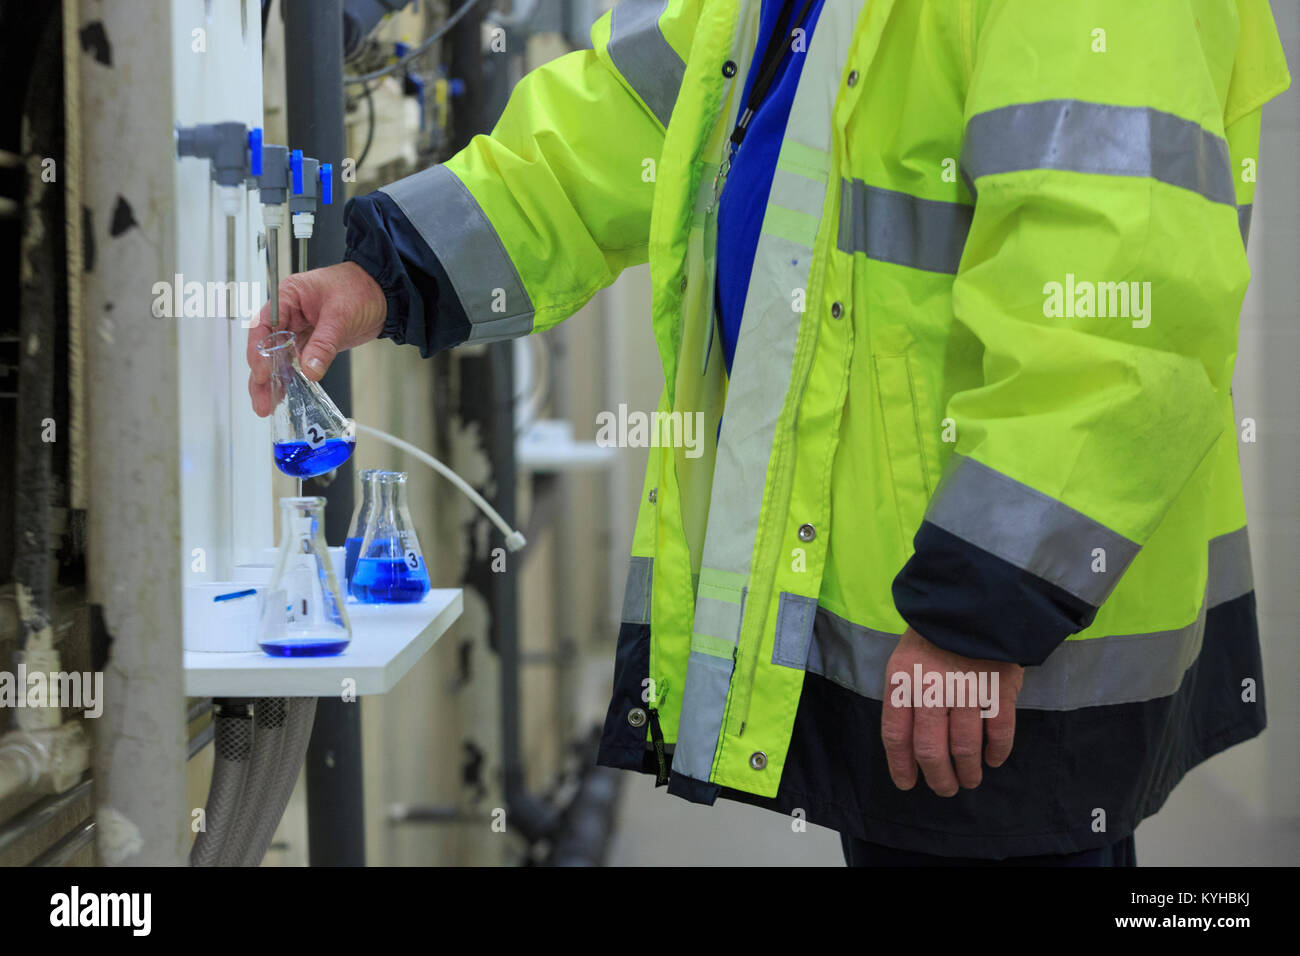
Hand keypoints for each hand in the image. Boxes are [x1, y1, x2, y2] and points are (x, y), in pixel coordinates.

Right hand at [246, 261, 387, 416]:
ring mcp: (299, 330)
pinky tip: (285, 394)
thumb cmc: (360, 289)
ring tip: (266, 405)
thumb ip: (324, 344)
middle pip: (267, 347)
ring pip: (279, 358)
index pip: (264, 326)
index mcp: (289, 297)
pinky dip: (290, 378)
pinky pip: (296, 362)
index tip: (262, 373)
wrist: (383, 294)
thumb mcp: (341, 316)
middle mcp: (289, 314)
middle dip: (262, 375)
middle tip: (262, 399)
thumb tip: (310, 369)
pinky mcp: (311, 343)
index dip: (259, 351)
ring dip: (274, 381)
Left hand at [881, 626, 1023, 795]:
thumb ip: (904, 697)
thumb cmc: (933, 634)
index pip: (896, 734)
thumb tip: (907, 744)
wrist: (973, 601)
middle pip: (930, 749)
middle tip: (945, 789)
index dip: (901, 766)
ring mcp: (967, 690)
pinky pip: (1000, 732)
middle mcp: (932, 689)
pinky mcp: (999, 688)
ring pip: (965, 747)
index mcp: (903, 680)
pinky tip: (993, 760)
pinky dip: (997, 752)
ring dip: (968, 771)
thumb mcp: (904, 659)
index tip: (908, 784)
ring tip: (969, 780)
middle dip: (938, 777)